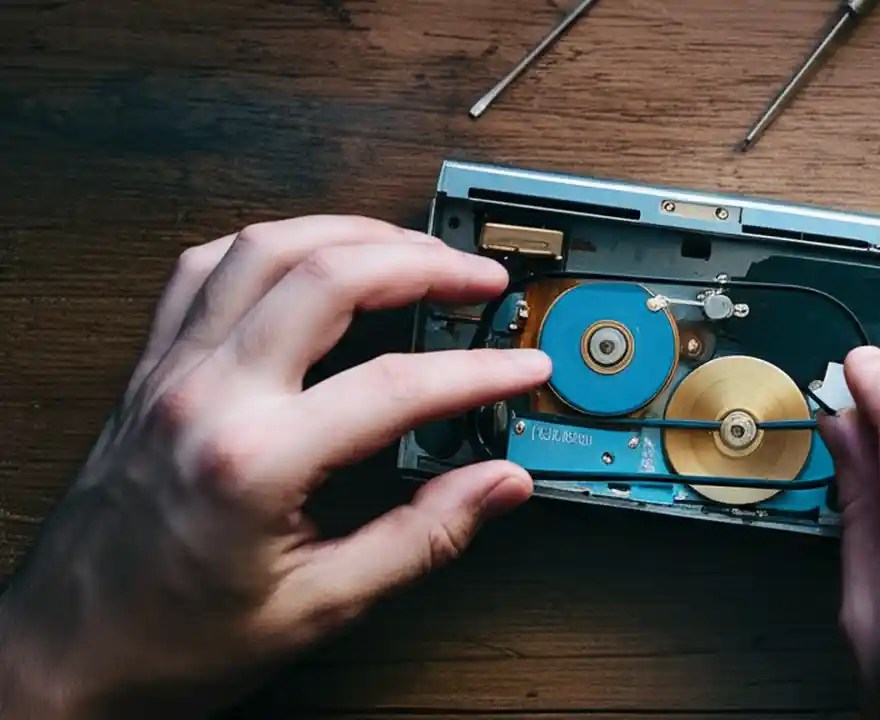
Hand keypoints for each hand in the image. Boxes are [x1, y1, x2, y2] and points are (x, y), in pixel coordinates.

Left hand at [0, 216, 550, 718]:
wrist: (66, 655)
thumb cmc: (172, 643)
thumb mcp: (318, 608)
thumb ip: (422, 538)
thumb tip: (496, 487)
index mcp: (254, 461)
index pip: (397, 385)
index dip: (478, 372)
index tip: (521, 366)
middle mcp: (207, 397)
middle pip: (330, 277)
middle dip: (422, 264)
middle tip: (478, 279)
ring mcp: (170, 373)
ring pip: (265, 248)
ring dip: (350, 234)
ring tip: (410, 249)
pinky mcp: (150, 371)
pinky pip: (205, 269)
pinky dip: (269, 246)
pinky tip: (308, 256)